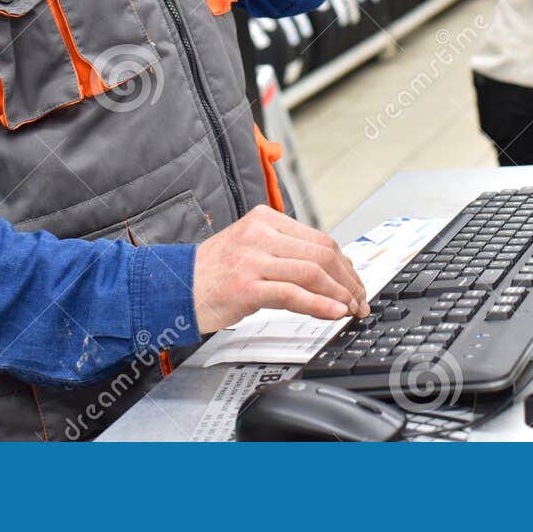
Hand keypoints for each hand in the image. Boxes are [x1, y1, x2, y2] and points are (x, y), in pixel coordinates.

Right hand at [192, 205, 369, 334]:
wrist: (172, 287)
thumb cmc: (211, 272)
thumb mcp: (249, 248)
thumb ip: (283, 252)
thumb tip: (326, 271)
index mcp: (264, 219)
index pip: (319, 238)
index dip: (345, 264)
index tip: (355, 283)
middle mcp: (260, 234)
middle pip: (322, 253)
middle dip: (348, 280)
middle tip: (359, 300)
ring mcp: (253, 259)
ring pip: (312, 272)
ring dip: (340, 294)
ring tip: (351, 309)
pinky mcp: (247, 286)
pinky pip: (294, 294)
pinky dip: (320, 305)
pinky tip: (334, 313)